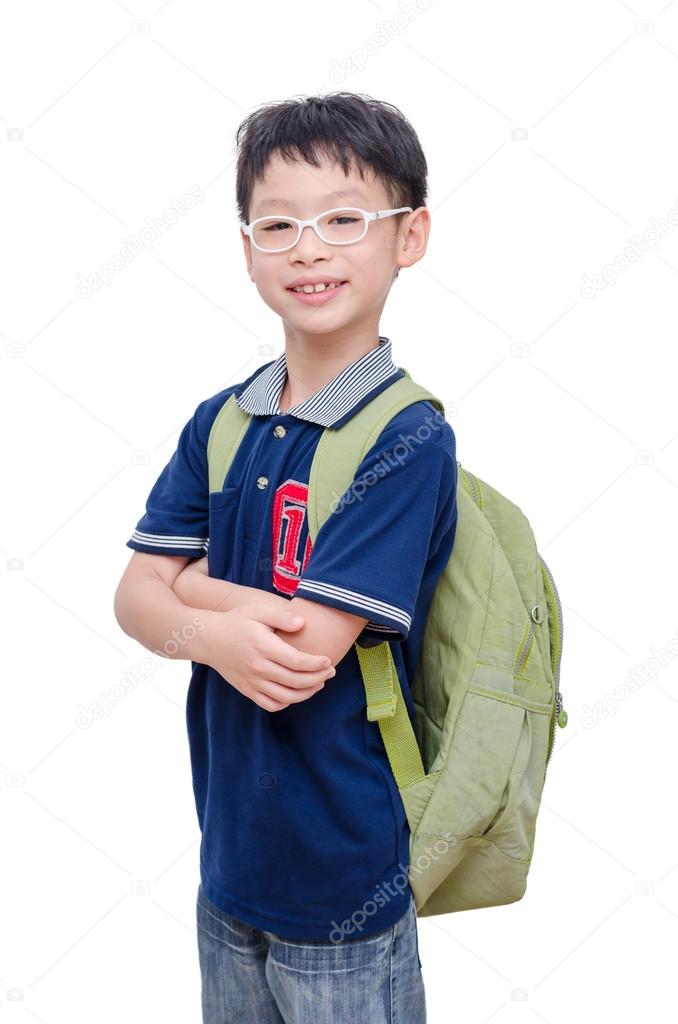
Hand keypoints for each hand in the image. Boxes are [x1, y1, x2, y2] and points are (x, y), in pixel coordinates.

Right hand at [197, 603, 335, 711]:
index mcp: (263, 646)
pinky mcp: (247, 691)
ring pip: (286, 697)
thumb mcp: (258, 610)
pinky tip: (297, 692)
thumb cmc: (237, 621)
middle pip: (296, 681)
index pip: (297, 662)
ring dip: (307, 693)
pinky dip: (288, 702)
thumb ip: (281, 616)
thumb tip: (302, 623)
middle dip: (318, 678)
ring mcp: (252, 682)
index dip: (317, 664)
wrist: (209, 639)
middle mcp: (257, 667)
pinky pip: (271, 704)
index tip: (329, 660)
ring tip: (319, 682)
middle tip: (330, 671)